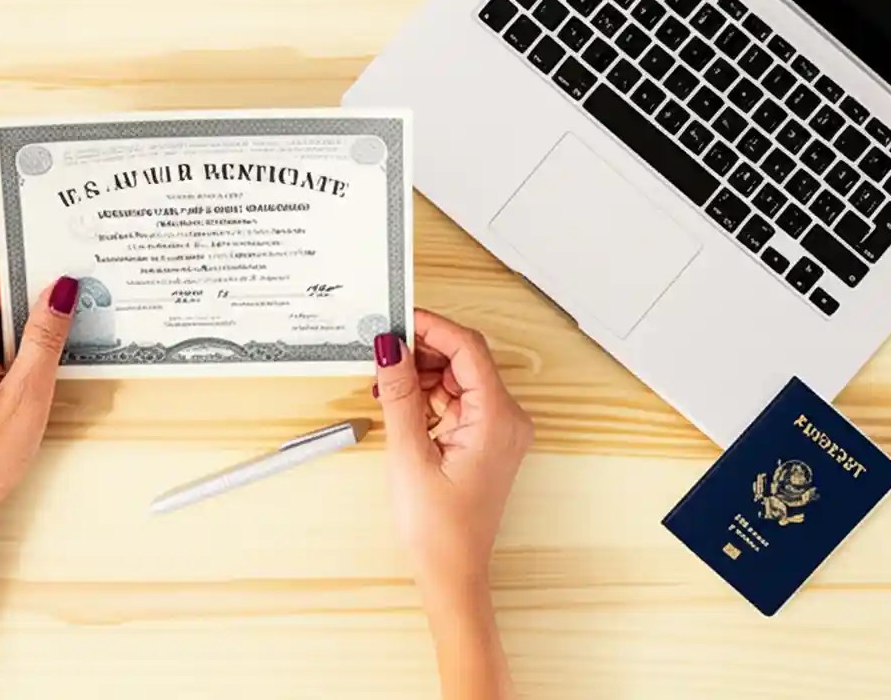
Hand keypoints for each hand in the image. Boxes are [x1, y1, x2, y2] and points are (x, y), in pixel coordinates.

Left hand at [0, 263, 77, 522]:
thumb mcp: (27, 392)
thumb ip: (46, 335)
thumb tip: (62, 288)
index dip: (38, 272)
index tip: (75, 268)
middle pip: (0, 296)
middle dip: (42, 301)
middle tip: (86, 302)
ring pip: (1, 318)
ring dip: (36, 327)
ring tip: (72, 336)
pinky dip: (23, 345)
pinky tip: (49, 359)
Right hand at [373, 310, 533, 591]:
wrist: (450, 573)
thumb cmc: (439, 529)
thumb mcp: (409, 453)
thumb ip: (400, 394)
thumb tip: (391, 349)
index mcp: (499, 418)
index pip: (468, 349)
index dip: (432, 327)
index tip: (400, 317)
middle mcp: (507, 419)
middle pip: (465, 361)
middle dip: (423, 351)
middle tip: (383, 350)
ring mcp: (497, 430)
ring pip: (459, 380)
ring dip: (422, 375)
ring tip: (385, 385)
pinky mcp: (484, 441)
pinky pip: (457, 402)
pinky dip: (428, 397)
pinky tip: (400, 403)